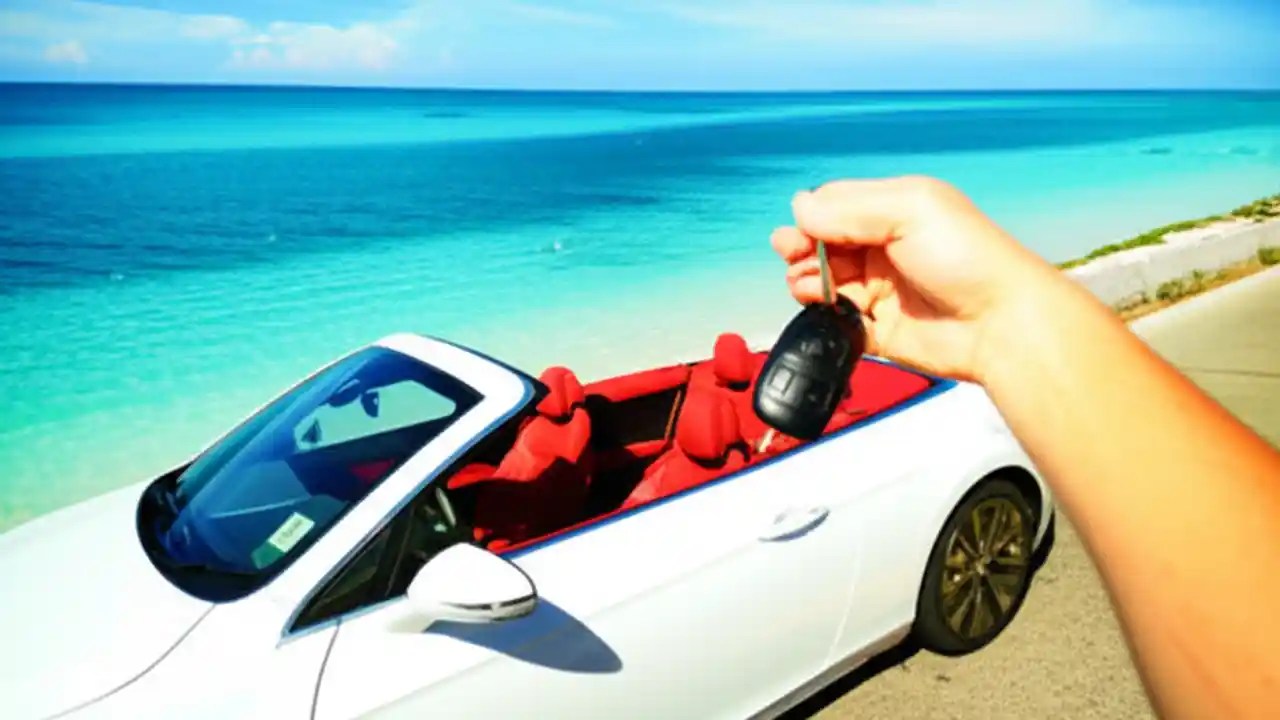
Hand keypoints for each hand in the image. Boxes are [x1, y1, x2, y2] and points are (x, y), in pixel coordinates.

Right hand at [771, 175, 1060, 382]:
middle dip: (802, 249)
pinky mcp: (879, 330)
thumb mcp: (910, 210)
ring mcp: (881, 290)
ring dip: (808, 282)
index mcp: (895, 210)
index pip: (836, 206)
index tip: (802, 231)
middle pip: (824, 244)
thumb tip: (798, 206)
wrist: (1000, 324)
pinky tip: (826, 311)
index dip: (812, 218)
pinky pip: (839, 322)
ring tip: (809, 287)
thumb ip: (849, 208)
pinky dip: (825, 318)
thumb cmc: (966, 258)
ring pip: (826, 283)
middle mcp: (885, 248)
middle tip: (795, 256)